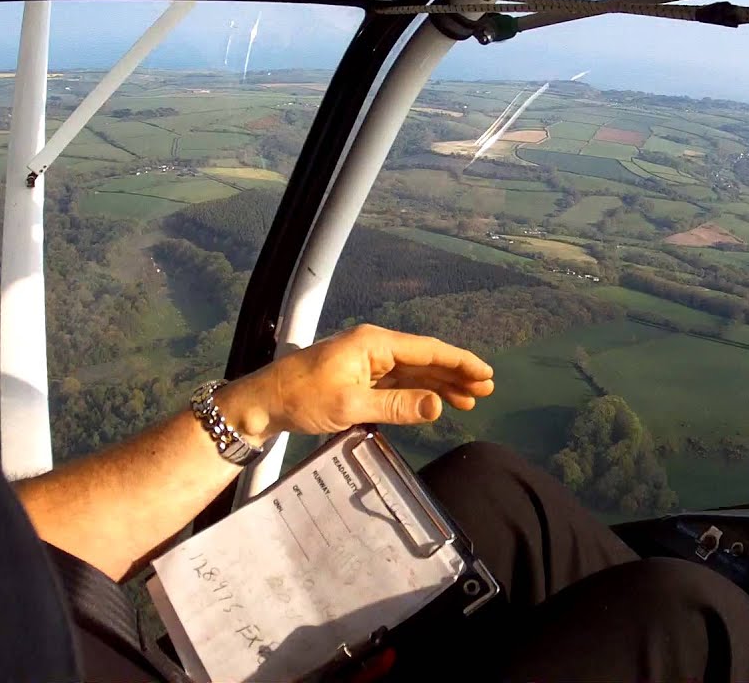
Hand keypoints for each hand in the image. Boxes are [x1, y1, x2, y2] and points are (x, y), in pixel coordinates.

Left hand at [220, 324, 493, 436]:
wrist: (262, 403)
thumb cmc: (301, 398)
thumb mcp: (350, 405)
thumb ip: (397, 406)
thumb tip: (437, 406)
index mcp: (373, 343)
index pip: (427, 350)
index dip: (459, 363)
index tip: (485, 374)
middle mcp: (373, 347)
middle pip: (424, 359)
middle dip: (455, 374)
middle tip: (486, 391)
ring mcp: (366, 362)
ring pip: (413, 372)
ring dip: (440, 386)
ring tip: (469, 401)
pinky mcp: (358, 378)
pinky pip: (398, 383)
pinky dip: (419, 393)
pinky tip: (435, 403)